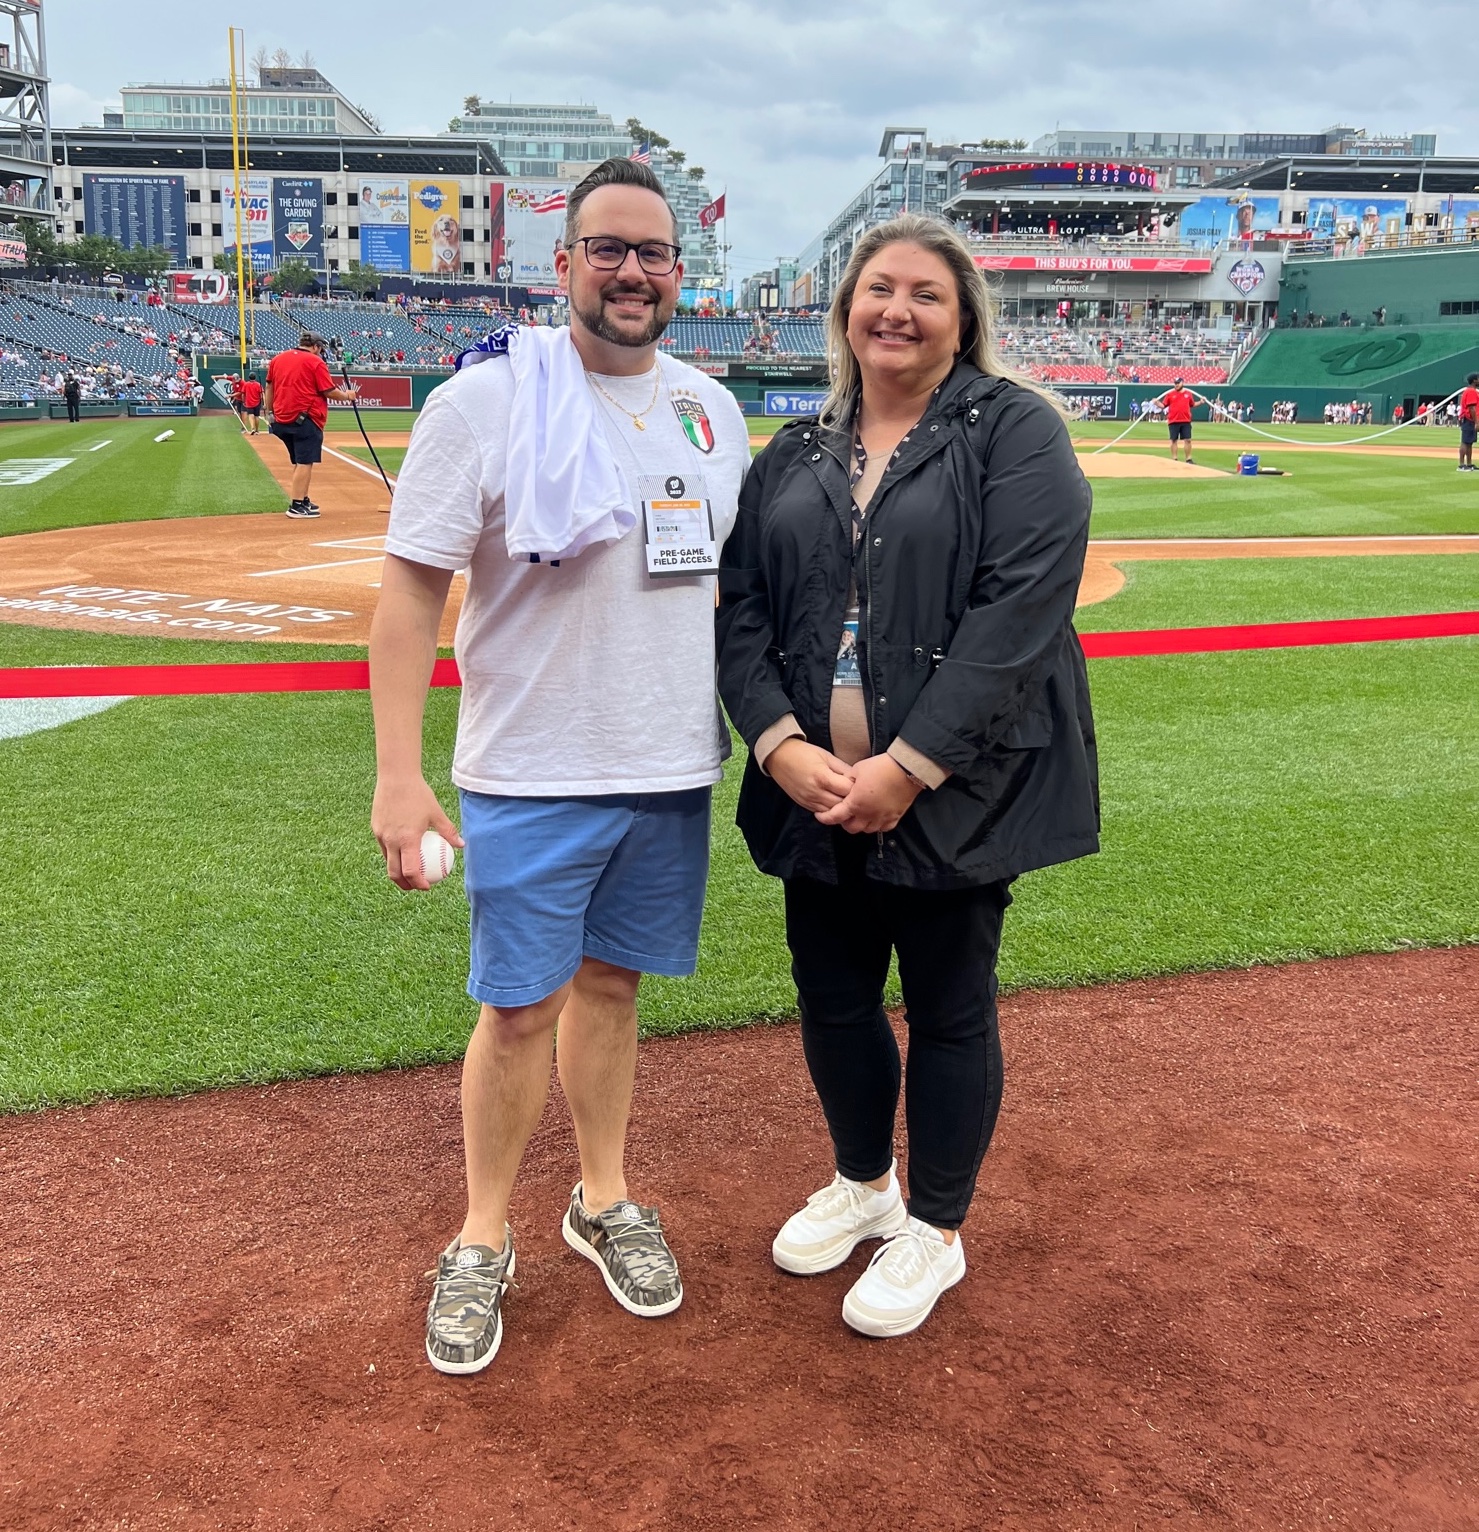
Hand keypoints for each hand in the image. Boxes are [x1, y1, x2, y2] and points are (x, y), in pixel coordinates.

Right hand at [372, 775, 463, 890]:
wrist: (396, 777)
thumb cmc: (419, 794)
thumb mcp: (437, 813)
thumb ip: (448, 831)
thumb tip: (461, 844)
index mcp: (407, 840)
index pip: (411, 871)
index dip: (418, 883)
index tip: (426, 887)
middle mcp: (391, 841)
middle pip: (394, 872)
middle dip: (404, 885)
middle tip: (415, 887)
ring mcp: (381, 835)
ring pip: (387, 861)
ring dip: (397, 871)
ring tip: (408, 873)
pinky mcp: (376, 828)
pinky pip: (384, 847)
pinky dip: (392, 855)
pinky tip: (402, 852)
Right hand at [767, 738, 855, 812]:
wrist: (779, 757)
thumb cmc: (803, 753)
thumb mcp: (826, 756)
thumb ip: (843, 768)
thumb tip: (857, 778)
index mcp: (822, 777)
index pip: (848, 790)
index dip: (857, 787)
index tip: (860, 783)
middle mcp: (815, 792)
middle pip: (842, 804)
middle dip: (852, 799)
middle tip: (857, 793)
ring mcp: (809, 800)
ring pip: (833, 812)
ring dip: (842, 807)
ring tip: (847, 799)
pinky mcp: (804, 804)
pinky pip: (822, 813)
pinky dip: (831, 809)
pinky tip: (834, 802)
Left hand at [814, 754, 920, 833]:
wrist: (906, 769)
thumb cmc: (881, 767)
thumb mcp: (857, 769)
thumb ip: (848, 779)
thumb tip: (845, 783)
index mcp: (855, 803)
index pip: (835, 816)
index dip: (825, 818)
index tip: (820, 816)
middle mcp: (867, 814)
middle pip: (851, 828)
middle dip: (844, 822)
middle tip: (843, 814)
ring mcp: (882, 817)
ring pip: (867, 830)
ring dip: (860, 825)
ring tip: (859, 816)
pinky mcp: (895, 817)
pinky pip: (883, 828)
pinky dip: (877, 825)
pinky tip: (876, 818)